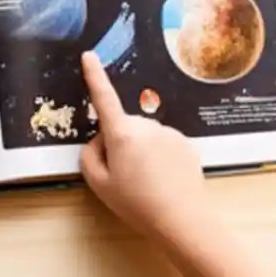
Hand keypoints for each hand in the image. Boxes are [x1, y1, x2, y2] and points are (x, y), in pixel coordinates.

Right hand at [79, 51, 212, 241]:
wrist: (183, 220)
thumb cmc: (137, 204)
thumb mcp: (99, 185)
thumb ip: (89, 157)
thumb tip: (98, 141)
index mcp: (122, 133)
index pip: (104, 98)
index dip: (94, 76)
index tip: (89, 56)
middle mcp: (146, 126)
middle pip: (122, 127)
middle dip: (118, 143)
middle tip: (122, 176)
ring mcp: (169, 133)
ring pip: (143, 136)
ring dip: (139, 151)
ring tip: (145, 183)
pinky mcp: (186, 143)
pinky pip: (162, 144)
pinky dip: (158, 157)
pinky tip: (162, 181)